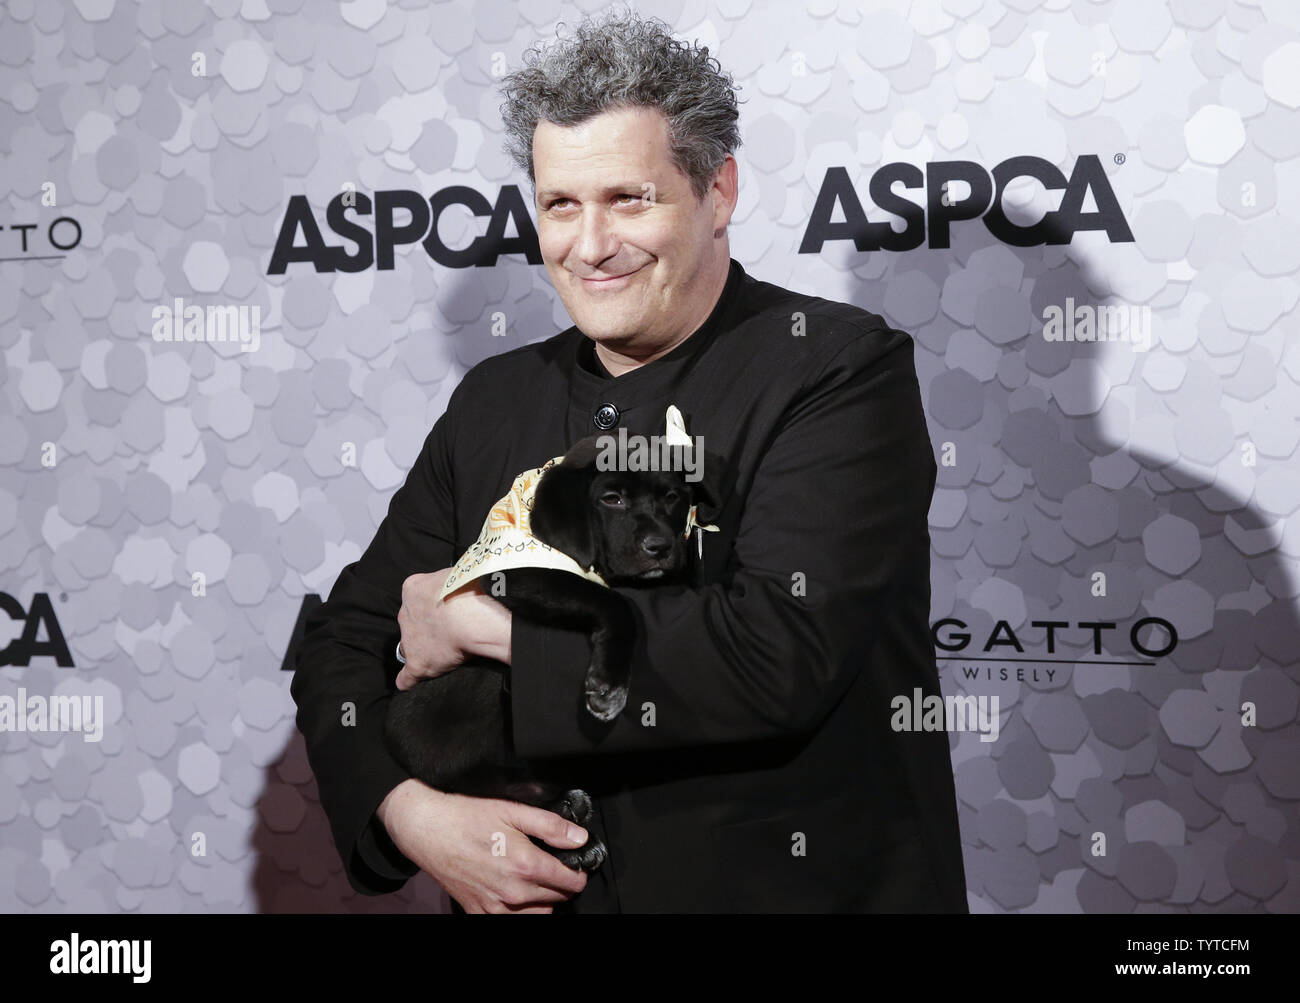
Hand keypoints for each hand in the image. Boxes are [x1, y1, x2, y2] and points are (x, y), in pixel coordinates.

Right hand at [376, 779, 589, 913]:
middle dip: (560, 882)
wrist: (427, 829)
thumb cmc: (467, 816)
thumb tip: (580, 838)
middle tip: (550, 862)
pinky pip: (512, 921)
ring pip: (538, 914)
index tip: (575, 861)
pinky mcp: (478, 912)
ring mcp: (494, 906)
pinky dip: (520, 910)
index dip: (579, 870)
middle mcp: (512, 892)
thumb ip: (551, 826)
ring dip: (543, 899)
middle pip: (557, 898)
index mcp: (525, 865)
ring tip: (532, 876)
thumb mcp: (513, 810)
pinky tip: (513, 890)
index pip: (571, 882)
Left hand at [396, 570, 511, 689]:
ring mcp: (409, 639)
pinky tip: (412, 684)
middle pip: (411, 623)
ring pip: (409, 647)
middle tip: (446, 633)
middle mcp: (406, 613)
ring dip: (421, 651)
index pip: (415, 601)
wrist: (471, 613)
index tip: (443, 613)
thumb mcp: (457, 573)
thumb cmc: (469, 589)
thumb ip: (451, 583)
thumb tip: (463, 582)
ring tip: (440, 656)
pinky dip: (410, 681)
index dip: (430, 608)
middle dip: (424, 628)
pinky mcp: (417, 662)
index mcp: (413, 588)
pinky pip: (406, 677)